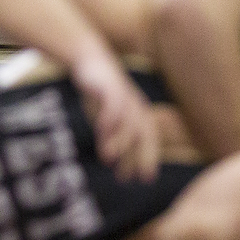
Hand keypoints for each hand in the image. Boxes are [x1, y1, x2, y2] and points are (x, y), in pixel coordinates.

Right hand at [71, 55, 160, 182]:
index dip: (149, 158)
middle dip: (140, 155)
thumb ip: (112, 133)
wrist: (90, 59)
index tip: (146, 179)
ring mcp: (123, 95)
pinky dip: (109, 119)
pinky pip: (112, 104)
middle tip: (133, 177)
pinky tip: (101, 132)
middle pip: (143, 133)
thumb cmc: (101, 90)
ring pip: (127, 121)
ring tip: (108, 159)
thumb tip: (111, 159)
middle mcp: (135, 105)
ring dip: (119, 141)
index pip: (149, 138)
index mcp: (138, 112)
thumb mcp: (109, 113)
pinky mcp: (109, 86)